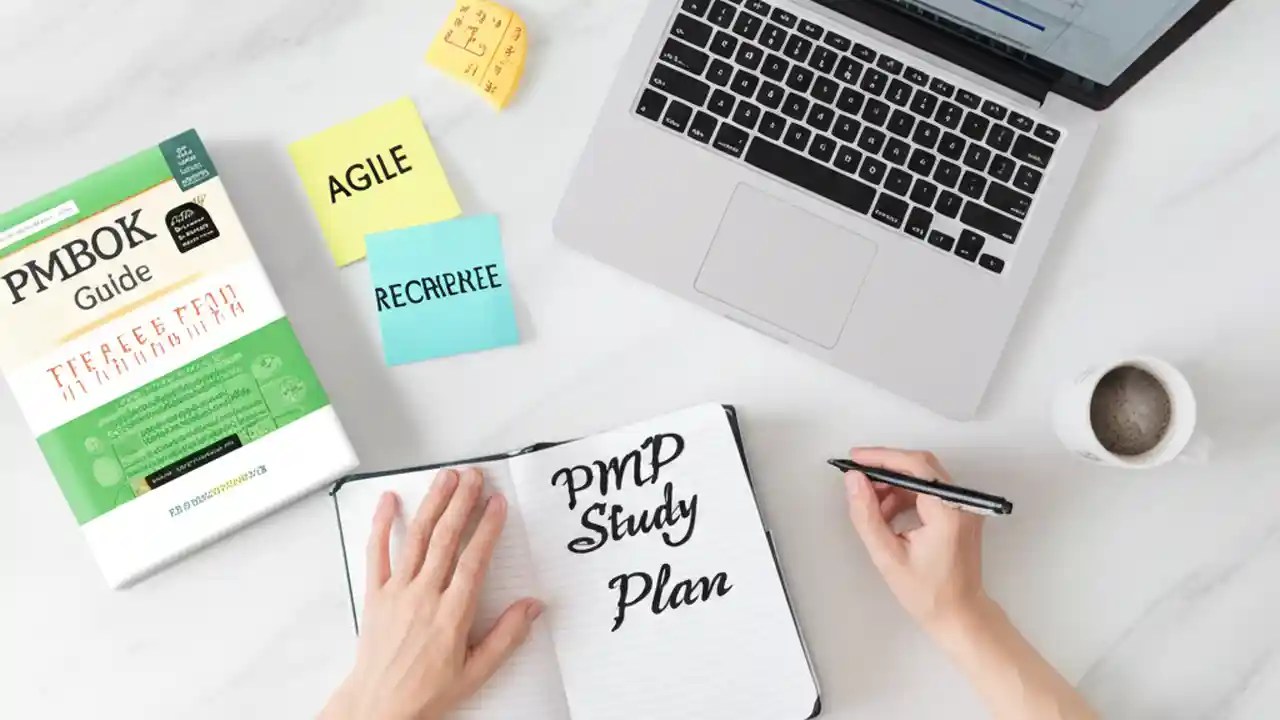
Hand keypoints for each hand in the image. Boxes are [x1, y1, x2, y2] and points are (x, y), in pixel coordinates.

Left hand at [322, 468, 543, 719]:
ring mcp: (396, 592)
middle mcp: (423, 597)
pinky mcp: (375, 594)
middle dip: (462, 503)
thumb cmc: (426, 692)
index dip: (487, 529)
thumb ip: (506, 636)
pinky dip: (382, 524)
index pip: (473, 561)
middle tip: (475, 477)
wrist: (378, 707)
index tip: (498, 504)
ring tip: (446, 478)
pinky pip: (377, 552)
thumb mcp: (476, 672)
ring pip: (416, 538)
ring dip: (432, 503)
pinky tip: (389, 501)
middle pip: (445, 539)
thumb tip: (532, 607)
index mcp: (451, 615)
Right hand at [841, 447, 988, 634]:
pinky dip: (906, 496)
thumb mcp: (887, 556)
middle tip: (857, 481)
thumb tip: (853, 480)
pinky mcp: (960, 513)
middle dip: (886, 470)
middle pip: (920, 467)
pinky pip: (930, 492)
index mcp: (948, 512)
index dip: (882, 457)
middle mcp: (962, 503)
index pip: (915, 466)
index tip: (855, 459)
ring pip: (923, 479)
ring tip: (871, 508)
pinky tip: (888, 516)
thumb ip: (867, 515)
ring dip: (894, 486)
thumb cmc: (926, 593)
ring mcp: (964, 507)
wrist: (959, 615)